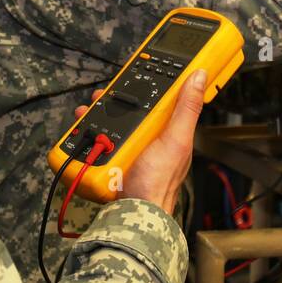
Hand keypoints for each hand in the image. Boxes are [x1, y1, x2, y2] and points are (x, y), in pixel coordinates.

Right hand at [70, 69, 206, 214]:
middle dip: (114, 99)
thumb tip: (199, 76)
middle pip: (131, 109)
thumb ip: (187, 108)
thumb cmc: (158, 183)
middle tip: (103, 94)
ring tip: (87, 111)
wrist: (133, 213)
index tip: (139, 69)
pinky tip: (82, 131)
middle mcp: (150, 139)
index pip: (162, 99)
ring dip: (96, 115)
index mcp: (170, 131)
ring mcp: (131, 150)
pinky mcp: (113, 160)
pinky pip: (98, 140)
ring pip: (111, 123)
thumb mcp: (176, 140)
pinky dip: (87, 134)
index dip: (151, 84)